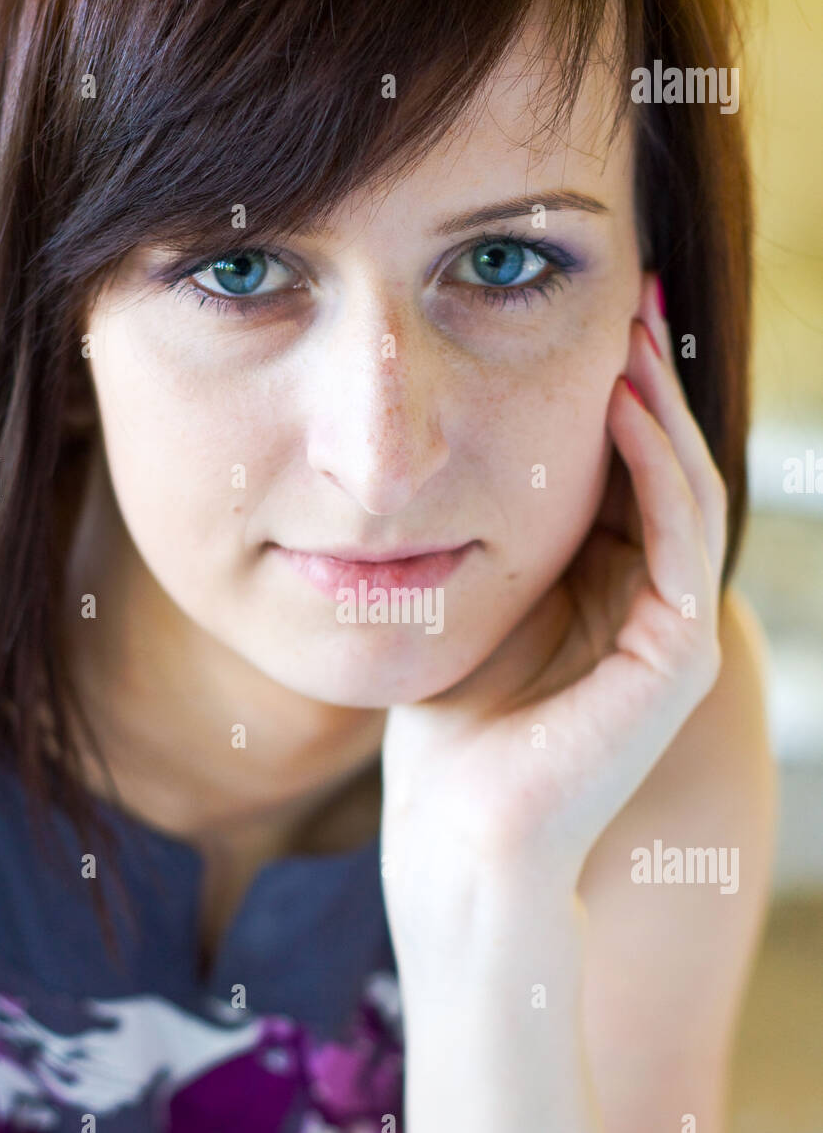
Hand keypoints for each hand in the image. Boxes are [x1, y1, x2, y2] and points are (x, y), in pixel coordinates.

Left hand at [380, 272, 727, 956]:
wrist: (458, 840)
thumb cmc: (448, 738)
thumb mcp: (464, 609)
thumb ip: (484, 543)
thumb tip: (454, 455)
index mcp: (605, 600)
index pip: (624, 479)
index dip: (613, 399)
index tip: (586, 320)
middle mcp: (650, 611)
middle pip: (665, 470)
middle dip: (648, 381)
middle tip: (630, 293)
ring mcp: (671, 636)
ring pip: (685, 491)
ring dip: (659, 407)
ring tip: (628, 332)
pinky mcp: (675, 660)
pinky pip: (681, 536)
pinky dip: (657, 465)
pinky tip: (623, 403)